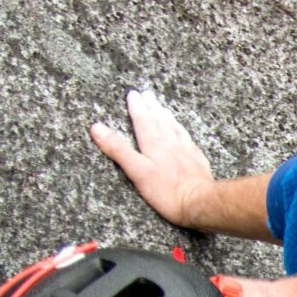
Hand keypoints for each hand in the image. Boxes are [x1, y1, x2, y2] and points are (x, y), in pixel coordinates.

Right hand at [90, 87, 213, 229]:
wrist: (200, 202)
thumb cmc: (166, 190)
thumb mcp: (136, 170)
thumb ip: (118, 149)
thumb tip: (97, 128)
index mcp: (154, 143)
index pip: (143, 120)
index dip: (137, 107)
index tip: (133, 94)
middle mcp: (171, 143)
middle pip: (160, 120)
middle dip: (152, 106)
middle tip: (148, 93)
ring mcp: (187, 151)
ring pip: (175, 128)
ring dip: (167, 116)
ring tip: (163, 108)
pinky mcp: (198, 161)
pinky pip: (189, 140)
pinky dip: (183, 132)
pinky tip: (183, 133)